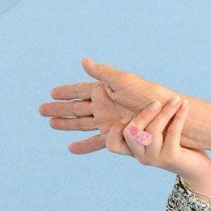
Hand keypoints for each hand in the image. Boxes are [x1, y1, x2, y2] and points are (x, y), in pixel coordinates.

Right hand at [40, 58, 173, 153]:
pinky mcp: (118, 136)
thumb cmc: (150, 95)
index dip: (65, 92)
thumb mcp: (125, 81)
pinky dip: (84, 146)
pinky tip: (72, 149)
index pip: (80, 91)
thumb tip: (83, 61)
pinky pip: (97, 142)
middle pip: (77, 108)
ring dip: (66, 125)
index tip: (51, 93)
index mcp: (106, 91)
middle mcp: (106, 107)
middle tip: (41, 111)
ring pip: (82, 124)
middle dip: (59, 109)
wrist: (169, 116)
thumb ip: (102, 74)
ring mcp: (110, 122)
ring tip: (52, 125)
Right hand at [111, 96, 210, 186]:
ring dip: (166, 111)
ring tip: (177, 100)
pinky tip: (184, 106)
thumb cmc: (178, 147)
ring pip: (152, 130)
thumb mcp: (159, 134)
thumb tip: (138, 93)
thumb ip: (148, 123)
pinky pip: (172, 132)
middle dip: (144, 114)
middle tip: (157, 102)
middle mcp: (142, 157)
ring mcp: (156, 159)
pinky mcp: (171, 158)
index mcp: (135, 151)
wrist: (198, 169)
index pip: (113, 145)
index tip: (131, 114)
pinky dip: (178, 116)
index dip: (116, 128)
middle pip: (131, 132)